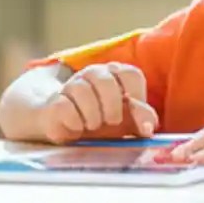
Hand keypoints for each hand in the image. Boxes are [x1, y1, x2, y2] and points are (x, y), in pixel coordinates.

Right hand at [38, 63, 158, 143]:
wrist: (66, 128)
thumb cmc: (102, 122)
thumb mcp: (127, 123)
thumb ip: (141, 120)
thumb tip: (148, 128)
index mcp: (116, 76)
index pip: (130, 74)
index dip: (136, 95)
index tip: (134, 114)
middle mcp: (94, 74)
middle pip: (105, 80)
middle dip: (111, 105)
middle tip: (112, 122)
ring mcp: (72, 85)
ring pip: (82, 90)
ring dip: (92, 115)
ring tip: (93, 126)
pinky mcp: (55, 101)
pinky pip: (64, 106)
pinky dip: (74, 121)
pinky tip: (77, 128)